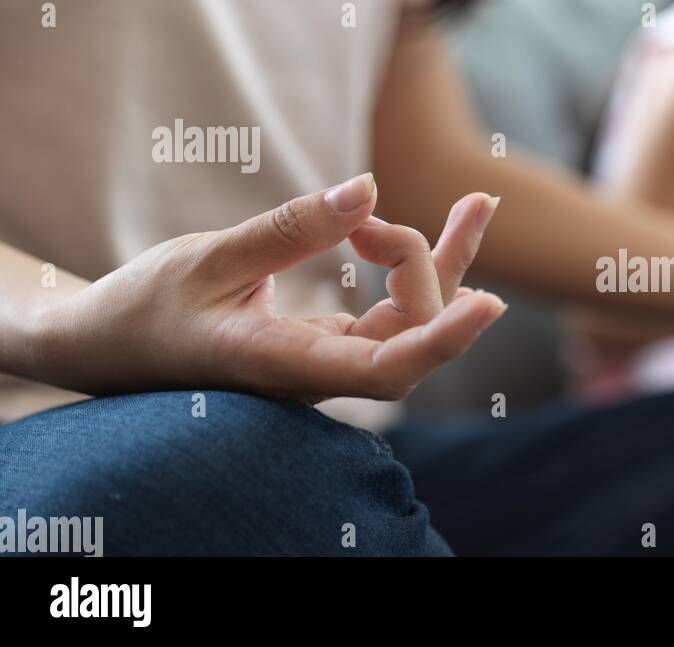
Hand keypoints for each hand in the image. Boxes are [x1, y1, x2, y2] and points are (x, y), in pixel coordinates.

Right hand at [31, 173, 505, 400]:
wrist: (110, 346)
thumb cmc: (146, 308)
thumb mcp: (208, 259)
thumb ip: (289, 229)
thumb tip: (367, 188)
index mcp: (282, 366)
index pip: (383, 370)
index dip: (441, 341)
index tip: (487, 305)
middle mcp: (319, 374)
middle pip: (410, 332)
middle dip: (418, 263)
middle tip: (365, 218)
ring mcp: (332, 360)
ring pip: (414, 320)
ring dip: (449, 261)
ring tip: (480, 201)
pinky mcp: (335, 341)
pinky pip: (396, 307)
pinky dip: (426, 262)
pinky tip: (463, 220)